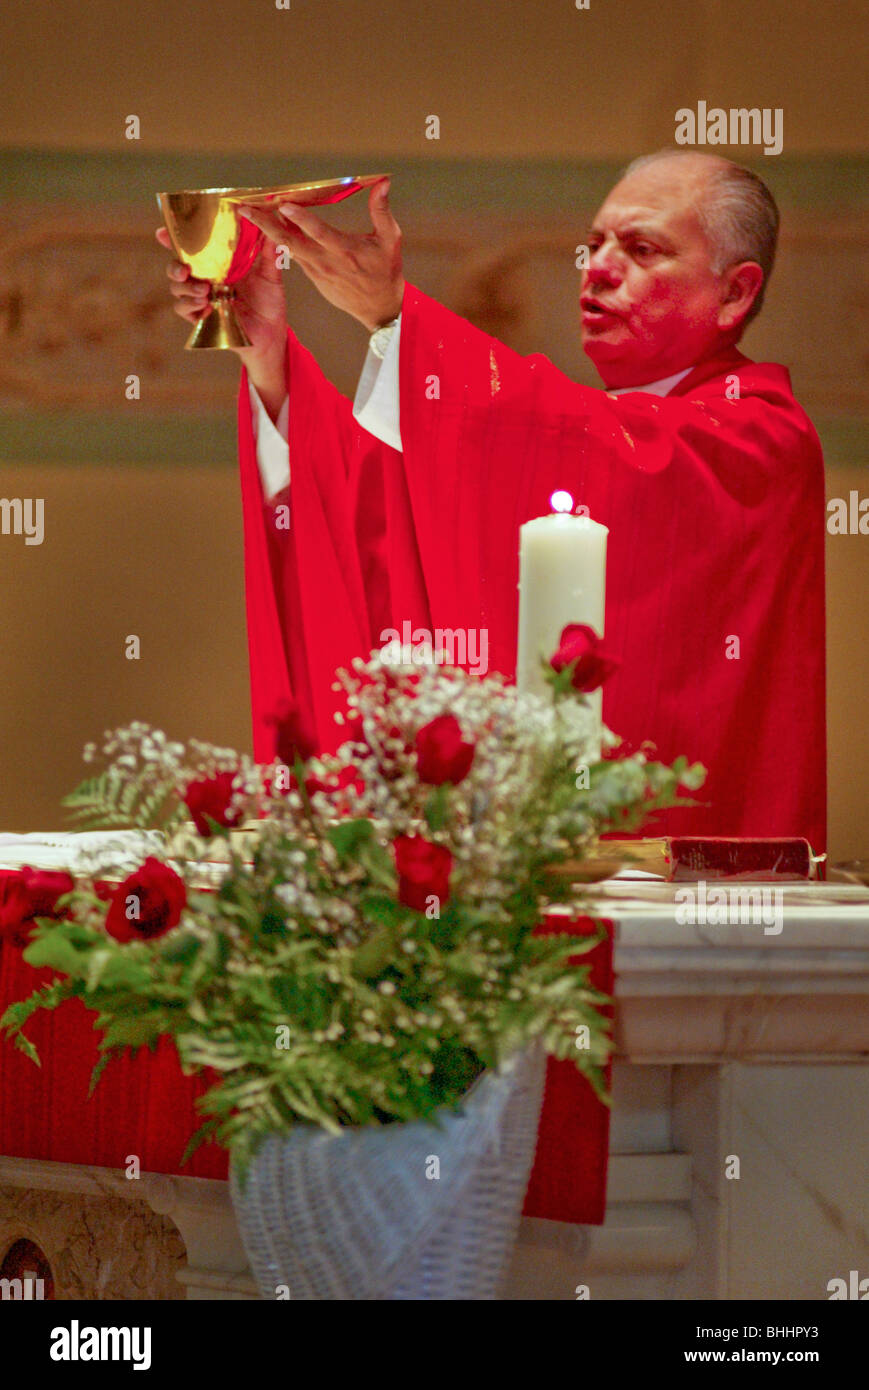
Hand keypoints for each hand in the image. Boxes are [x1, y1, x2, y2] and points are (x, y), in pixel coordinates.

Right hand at [154, 224, 287, 367]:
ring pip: (177, 289)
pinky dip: (191, 306)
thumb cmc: (269, 300)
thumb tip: (271, 228)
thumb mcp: (270, 275)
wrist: (271, 330)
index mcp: (216, 263)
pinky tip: (205, 306)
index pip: (190, 248)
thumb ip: (269, 253)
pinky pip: (184, 310)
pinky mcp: (201, 317)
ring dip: (186, 289)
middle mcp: (204, 278)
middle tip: (185, 270)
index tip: (161, 233)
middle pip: (175, 267)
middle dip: (174, 267)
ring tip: (204, 291)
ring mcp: (200, 298)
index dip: (171, 239)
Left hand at [237, 177, 404, 332]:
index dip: (300, 219)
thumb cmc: (386, 272)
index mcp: (345, 251)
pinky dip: (278, 242)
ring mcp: (317, 272)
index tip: (283, 204)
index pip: (318, 233)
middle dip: (266, 225)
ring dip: (268, 231)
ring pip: (288, 248)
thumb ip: (382, 211)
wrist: (379, 309)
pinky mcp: (313, 278)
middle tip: (245, 209)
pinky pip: (293, 256)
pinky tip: (267, 227)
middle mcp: (326, 262)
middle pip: (290, 242)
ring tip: (250, 213)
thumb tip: (383, 182)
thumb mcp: (391, 240)